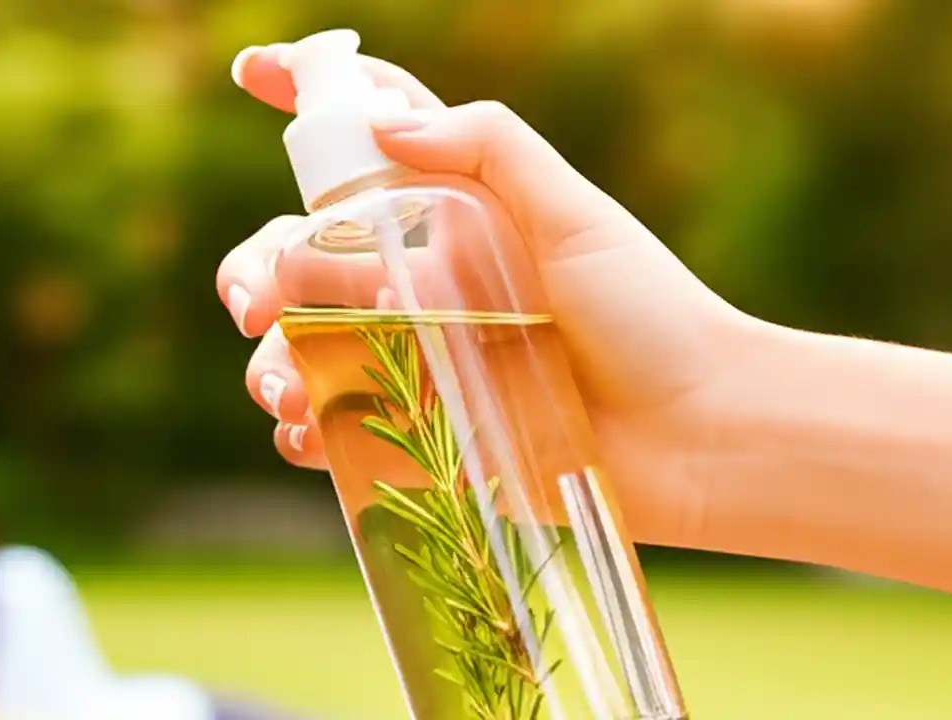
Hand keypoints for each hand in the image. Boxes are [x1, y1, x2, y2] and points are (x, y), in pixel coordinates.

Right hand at [217, 43, 755, 546]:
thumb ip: (490, 150)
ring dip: (270, 362)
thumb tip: (384, 122)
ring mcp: (415, 359)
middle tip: (255, 306)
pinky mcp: (422, 434)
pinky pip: (336, 424)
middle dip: (255, 269)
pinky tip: (308, 437)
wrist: (697, 440)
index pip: (366, 142)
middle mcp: (421, 282)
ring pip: (301, 345)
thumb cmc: (649, 318)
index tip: (254, 75)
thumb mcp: (575, 217)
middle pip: (301, 253)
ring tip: (284, 394)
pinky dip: (305, 431)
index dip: (308, 98)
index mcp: (452, 216)